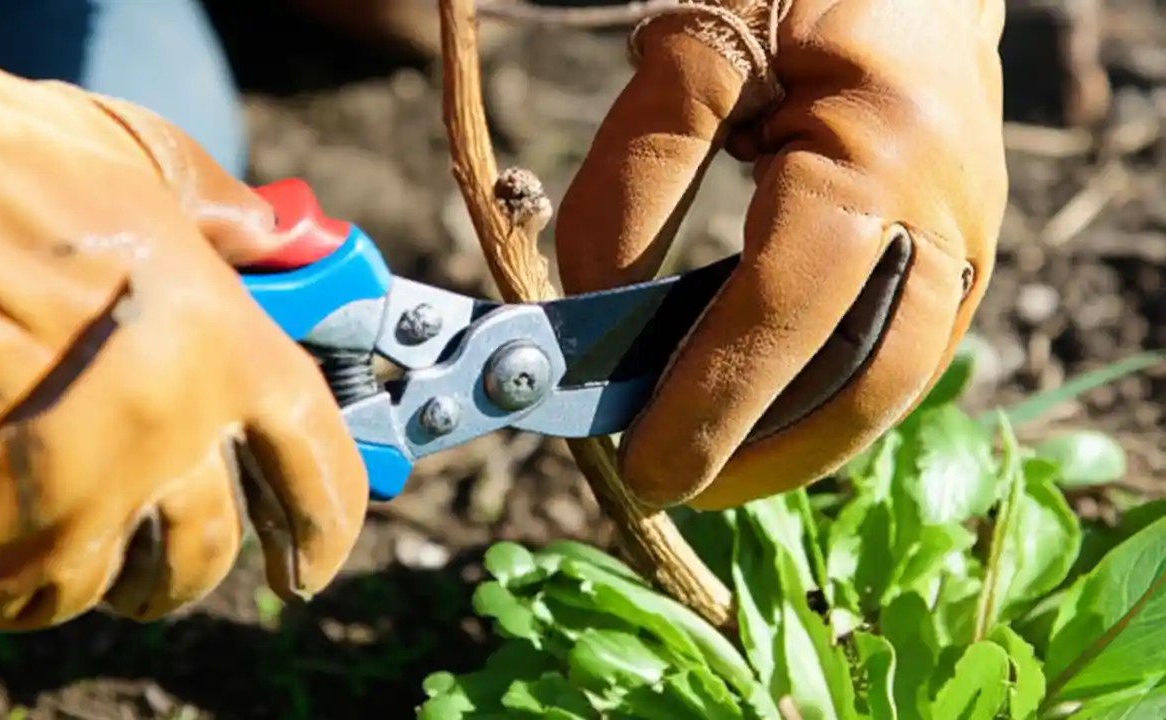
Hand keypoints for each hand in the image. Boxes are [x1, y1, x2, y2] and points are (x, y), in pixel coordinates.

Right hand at [0, 4, 367, 629]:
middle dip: (182, 568)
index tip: (311, 559)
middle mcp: (168, 424)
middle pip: (205, 551)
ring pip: (106, 586)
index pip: (318, 467)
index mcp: (227, 342)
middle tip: (154, 562)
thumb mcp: (140, 163)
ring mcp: (78, 479)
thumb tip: (279, 237)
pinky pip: (6, 592)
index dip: (326, 525)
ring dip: (85, 580)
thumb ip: (221, 215)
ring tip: (54, 543)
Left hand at [554, 0, 1006, 508]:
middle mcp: (951, 207)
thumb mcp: (695, 47)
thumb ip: (639, 173)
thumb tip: (597, 308)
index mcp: (882, 144)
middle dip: (765, 449)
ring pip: (895, 380)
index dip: (712, 396)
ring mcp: (972, 236)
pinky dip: (831, 400)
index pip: (786, 302)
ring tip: (713, 468)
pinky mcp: (966, 255)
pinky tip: (768, 420)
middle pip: (866, 374)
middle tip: (672, 484)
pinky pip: (905, 352)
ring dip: (801, 442)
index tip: (642, 464)